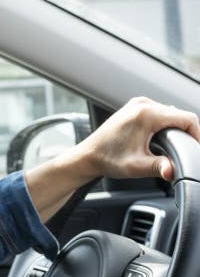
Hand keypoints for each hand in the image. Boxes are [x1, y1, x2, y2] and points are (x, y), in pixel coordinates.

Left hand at [75, 96, 199, 181]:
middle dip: (188, 134)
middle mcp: (143, 104)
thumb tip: (173, 172)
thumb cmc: (108, 159)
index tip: (198, 150)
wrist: (88, 155)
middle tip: (189, 153)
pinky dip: (168, 125)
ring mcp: (139, 104)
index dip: (199, 135)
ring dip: (178, 129)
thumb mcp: (136, 166)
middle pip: (181, 115)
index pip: (187, 119)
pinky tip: (166, 140)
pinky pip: (161, 113)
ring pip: (172, 114)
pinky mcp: (136, 108)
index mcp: (146, 114)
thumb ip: (159, 168)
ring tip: (178, 148)